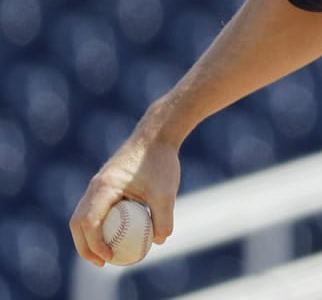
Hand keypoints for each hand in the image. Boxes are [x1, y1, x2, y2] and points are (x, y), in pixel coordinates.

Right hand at [69, 133, 180, 265]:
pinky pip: (94, 210)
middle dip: (85, 246)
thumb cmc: (161, 162)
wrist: (156, 136)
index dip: (95, 244)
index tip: (109, 258)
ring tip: (105, 255)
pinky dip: (98, 225)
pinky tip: (115, 236)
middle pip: (77, 222)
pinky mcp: (104, 185)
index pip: (89, 222)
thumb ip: (163, 218)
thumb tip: (158, 241)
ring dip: (88, 237)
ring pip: (82, 216)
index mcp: (104, 187)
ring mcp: (97, 186)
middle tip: (102, 262)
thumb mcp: (167, 192)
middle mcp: (95, 187)